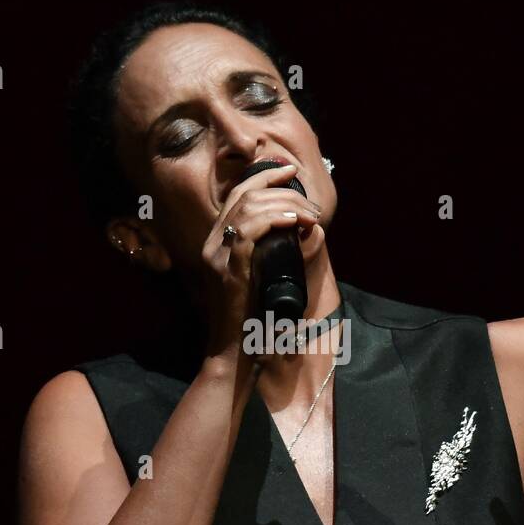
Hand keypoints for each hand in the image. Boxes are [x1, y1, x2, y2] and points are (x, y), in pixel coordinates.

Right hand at [200, 164, 321, 360]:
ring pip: (248, 208)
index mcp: (217, 243)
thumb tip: (301, 231)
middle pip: (244, 196)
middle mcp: (212, 245)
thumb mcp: (261, 277)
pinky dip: (274, 220)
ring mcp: (217, 257)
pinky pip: (249, 231)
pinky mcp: (228, 270)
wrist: (233, 353)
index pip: (237, 195)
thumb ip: (271, 253)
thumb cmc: (252, 320)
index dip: (264, 177)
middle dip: (282, 190)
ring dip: (285, 205)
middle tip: (311, 204)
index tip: (290, 171)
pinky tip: (295, 223)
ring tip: (310, 216)